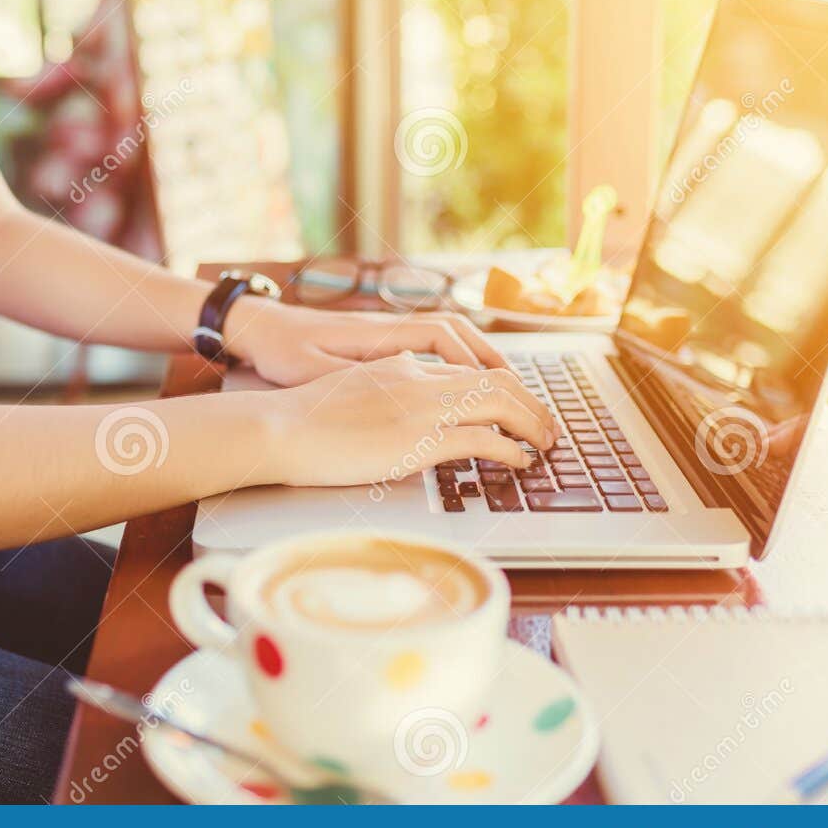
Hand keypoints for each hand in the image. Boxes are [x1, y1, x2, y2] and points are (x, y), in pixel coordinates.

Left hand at [223, 298, 507, 387]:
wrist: (259, 331)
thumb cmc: (281, 351)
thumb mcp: (310, 370)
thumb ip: (351, 383)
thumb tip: (391, 392)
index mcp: (379, 332)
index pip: (442, 335)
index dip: (475, 361)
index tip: (500, 390)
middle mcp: (392, 329)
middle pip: (459, 336)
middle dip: (496, 365)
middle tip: (527, 401)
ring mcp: (391, 337)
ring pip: (451, 342)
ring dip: (483, 366)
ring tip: (513, 398)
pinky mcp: (385, 349)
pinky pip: (436, 352)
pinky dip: (461, 368)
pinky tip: (470, 395)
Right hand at [257, 354, 559, 487]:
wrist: (279, 427)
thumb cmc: (303, 417)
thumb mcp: (350, 384)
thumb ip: (383, 382)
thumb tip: (403, 380)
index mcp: (402, 365)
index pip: (468, 369)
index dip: (502, 387)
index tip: (519, 406)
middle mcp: (419, 379)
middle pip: (495, 380)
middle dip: (530, 402)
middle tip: (548, 426)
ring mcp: (420, 408)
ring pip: (498, 403)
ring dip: (531, 423)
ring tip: (546, 443)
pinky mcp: (417, 440)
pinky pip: (481, 439)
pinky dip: (510, 449)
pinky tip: (521, 461)